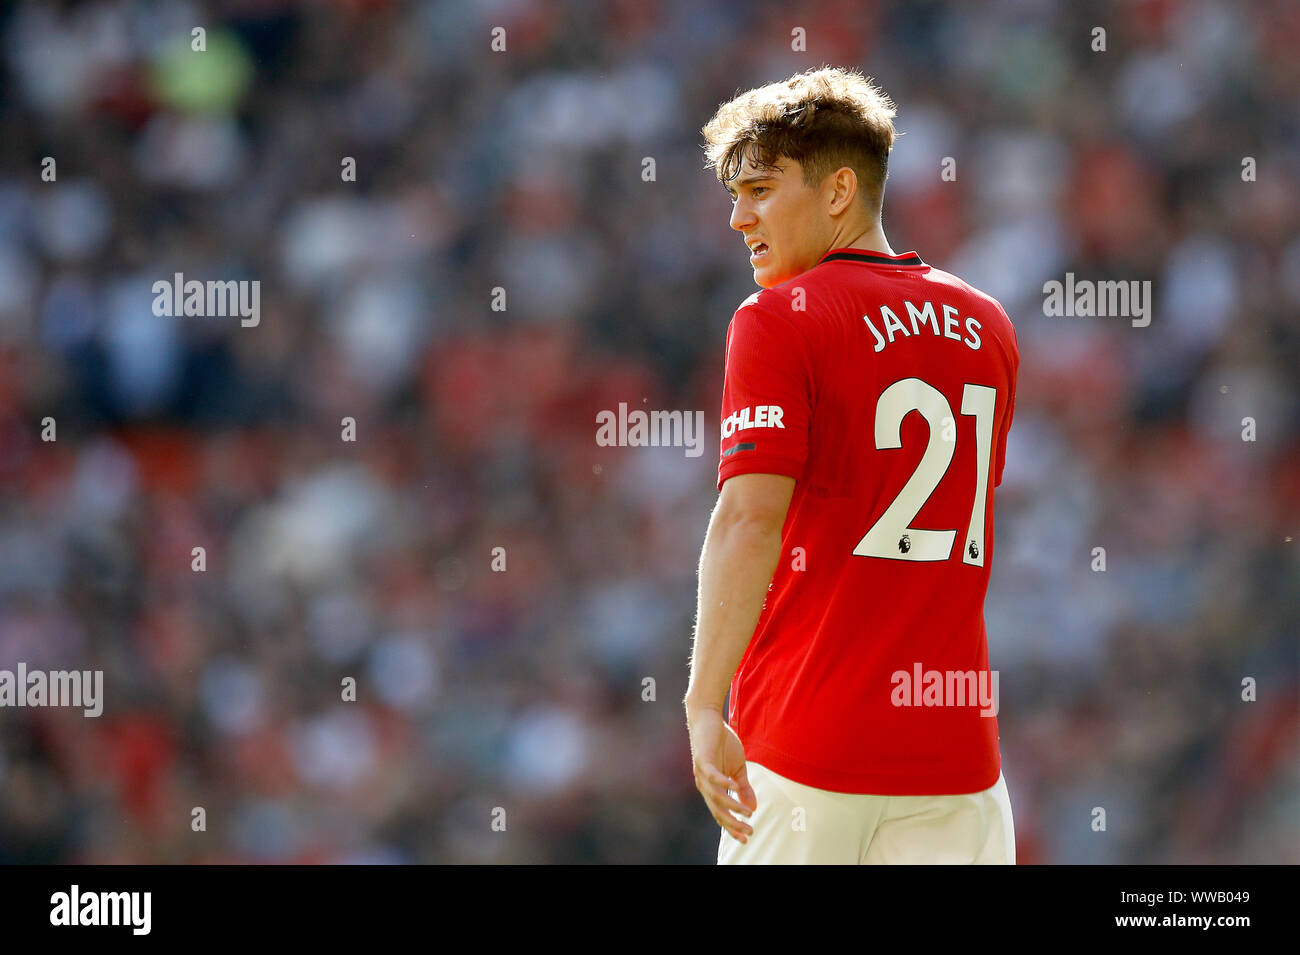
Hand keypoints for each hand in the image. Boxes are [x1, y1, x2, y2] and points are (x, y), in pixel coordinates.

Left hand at [686, 705, 757, 842]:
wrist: (708, 719)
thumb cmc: (722, 744)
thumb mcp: (738, 768)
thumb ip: (744, 788)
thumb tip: (753, 808)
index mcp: (712, 789)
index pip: (721, 813)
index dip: (733, 827)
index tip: (746, 838)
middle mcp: (704, 785)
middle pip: (718, 811)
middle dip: (733, 823)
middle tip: (749, 832)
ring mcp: (702, 774)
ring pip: (716, 797)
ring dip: (733, 806)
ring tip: (747, 813)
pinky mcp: (702, 760)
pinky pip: (712, 775)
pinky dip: (723, 782)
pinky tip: (734, 787)